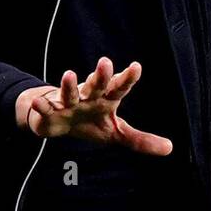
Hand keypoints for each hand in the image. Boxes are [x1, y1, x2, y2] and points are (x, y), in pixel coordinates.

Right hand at [14, 56, 171, 155]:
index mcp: (106, 100)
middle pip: (96, 85)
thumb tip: (170, 148)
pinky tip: (40, 102)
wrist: (58, 121)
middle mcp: (88, 97)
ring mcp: (68, 103)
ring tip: (70, 74)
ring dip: (69, 85)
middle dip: (100, 75)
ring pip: (69, 92)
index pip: (118, 87)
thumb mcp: (117, 133)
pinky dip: (42, 105)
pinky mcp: (50, 112)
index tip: (136, 66)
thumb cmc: (91, 122)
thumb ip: (141, 140)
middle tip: (106, 62)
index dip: (127, 78)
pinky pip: (46, 108)